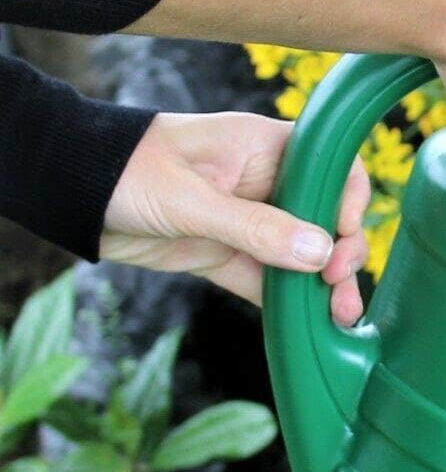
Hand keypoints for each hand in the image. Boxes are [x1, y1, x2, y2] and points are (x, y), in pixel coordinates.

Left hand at [103, 112, 368, 325]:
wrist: (71, 195)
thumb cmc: (127, 170)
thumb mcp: (192, 199)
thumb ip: (257, 227)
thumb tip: (319, 253)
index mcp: (265, 148)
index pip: (333, 168)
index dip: (347, 202)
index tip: (339, 237)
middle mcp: (267, 183)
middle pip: (327, 219)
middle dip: (342, 253)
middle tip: (338, 283)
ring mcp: (251, 222)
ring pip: (304, 256)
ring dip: (324, 286)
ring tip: (342, 316)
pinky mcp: (229, 255)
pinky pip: (271, 280)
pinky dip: (291, 302)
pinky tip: (310, 323)